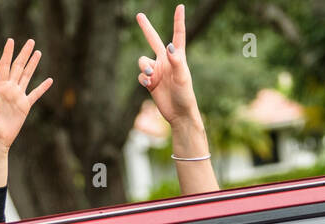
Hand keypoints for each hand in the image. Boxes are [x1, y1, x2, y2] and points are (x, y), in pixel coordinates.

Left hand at [0, 38, 51, 150]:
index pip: (4, 65)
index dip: (8, 53)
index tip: (11, 41)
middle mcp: (9, 89)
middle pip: (18, 67)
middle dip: (24, 54)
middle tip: (31, 41)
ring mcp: (17, 97)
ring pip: (27, 76)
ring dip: (33, 65)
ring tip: (38, 53)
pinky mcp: (25, 106)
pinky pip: (35, 94)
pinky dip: (42, 87)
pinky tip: (49, 80)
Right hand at [136, 6, 199, 127]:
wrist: (179, 113)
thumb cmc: (185, 94)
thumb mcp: (183, 76)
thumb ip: (176, 61)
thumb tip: (168, 46)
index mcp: (176, 56)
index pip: (177, 35)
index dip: (178, 21)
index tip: (180, 7)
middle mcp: (165, 61)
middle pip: (153, 40)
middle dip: (145, 28)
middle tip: (139, 15)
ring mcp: (156, 71)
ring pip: (142, 61)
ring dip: (144, 66)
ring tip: (150, 75)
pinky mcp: (150, 82)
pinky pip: (141, 76)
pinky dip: (144, 79)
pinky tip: (150, 86)